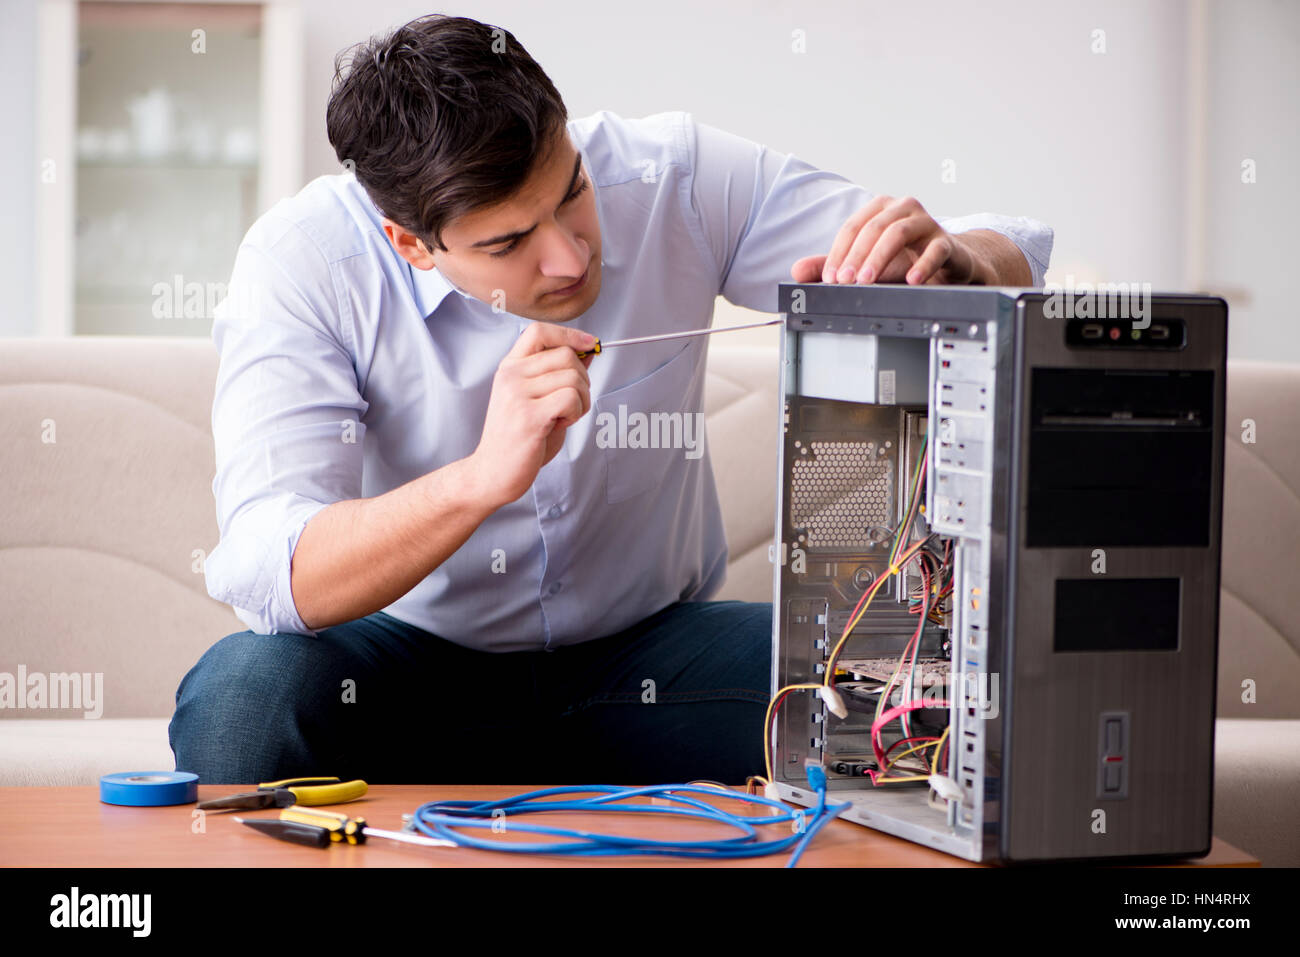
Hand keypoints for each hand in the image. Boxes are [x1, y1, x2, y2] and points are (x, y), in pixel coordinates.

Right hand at [468, 323, 595, 508]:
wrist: (493, 472)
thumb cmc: (518, 439)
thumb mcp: (538, 399)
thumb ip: (560, 375)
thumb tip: (590, 351)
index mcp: (510, 367)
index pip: (540, 331)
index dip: (571, 334)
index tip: (591, 344)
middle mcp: (511, 375)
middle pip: (566, 355)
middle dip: (583, 380)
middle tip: (571, 404)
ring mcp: (517, 394)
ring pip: (574, 378)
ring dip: (581, 401)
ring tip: (563, 417)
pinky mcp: (529, 415)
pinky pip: (571, 399)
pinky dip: (576, 413)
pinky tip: (559, 424)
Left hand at [790, 195, 987, 286]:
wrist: (947, 265)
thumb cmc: (905, 259)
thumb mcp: (865, 263)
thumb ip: (834, 265)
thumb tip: (796, 271)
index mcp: (880, 209)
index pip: (852, 227)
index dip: (838, 253)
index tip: (830, 278)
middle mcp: (903, 209)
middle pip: (873, 228)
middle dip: (855, 256)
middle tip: (844, 281)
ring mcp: (927, 223)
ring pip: (899, 233)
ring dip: (879, 257)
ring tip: (867, 280)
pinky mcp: (947, 241)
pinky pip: (935, 250)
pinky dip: (922, 265)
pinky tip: (911, 280)